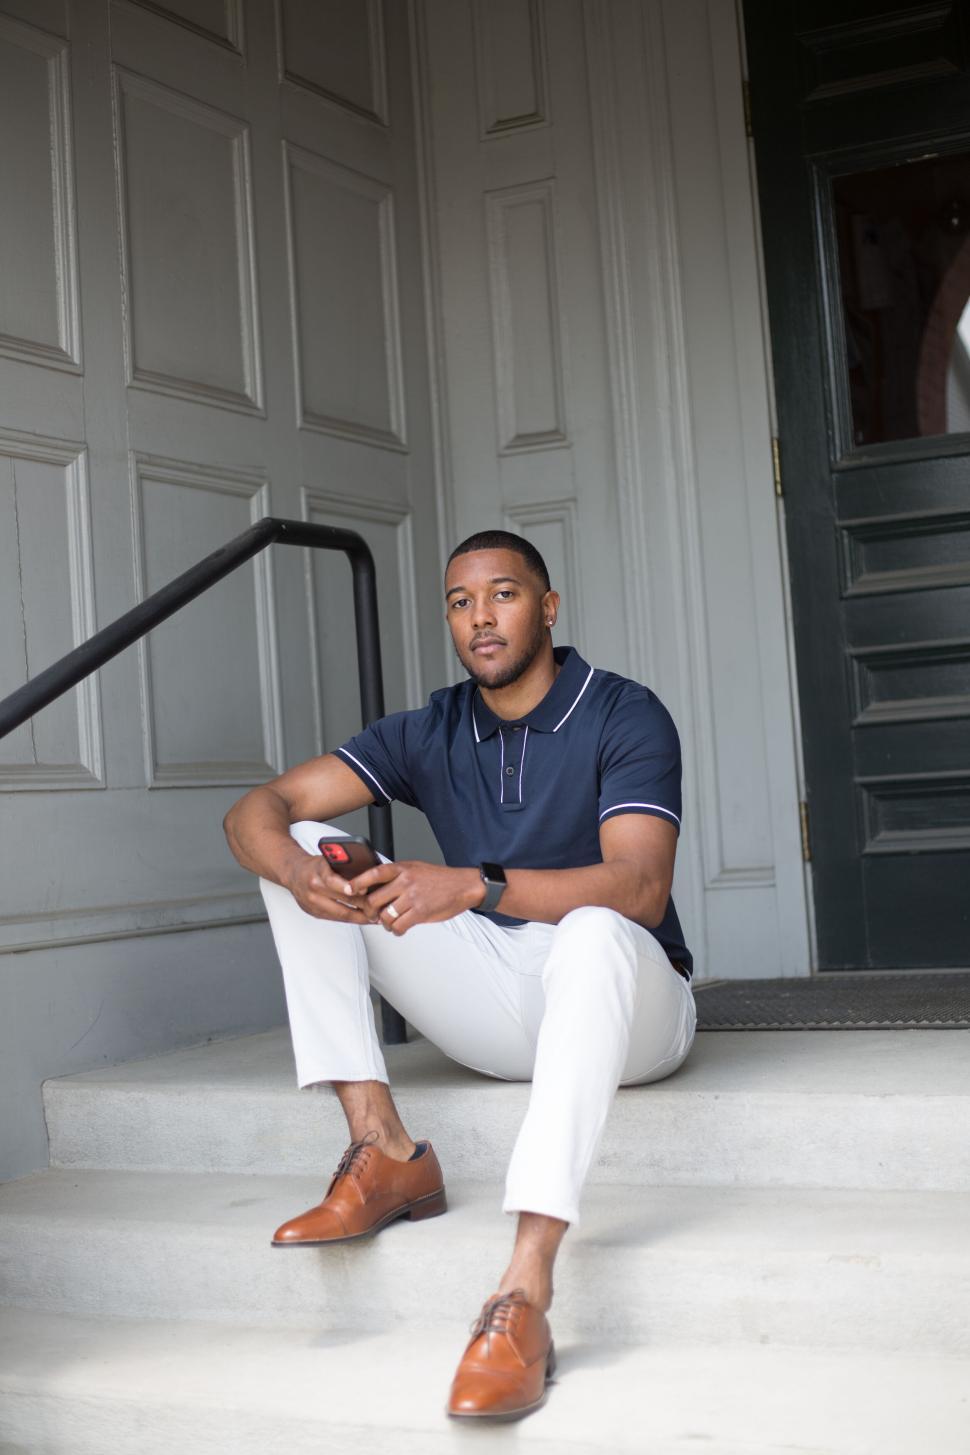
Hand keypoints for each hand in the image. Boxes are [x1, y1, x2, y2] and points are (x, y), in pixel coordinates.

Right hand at [283, 855, 380, 923]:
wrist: (293, 872)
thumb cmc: (315, 865)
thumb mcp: (329, 858)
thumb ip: (345, 866)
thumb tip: (367, 874)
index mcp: (318, 872)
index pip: (335, 882)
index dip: (352, 888)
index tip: (367, 891)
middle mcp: (314, 888)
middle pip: (341, 901)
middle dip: (363, 906)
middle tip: (378, 908)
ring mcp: (312, 903)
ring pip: (340, 914)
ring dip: (359, 917)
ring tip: (374, 917)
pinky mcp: (313, 913)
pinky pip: (335, 919)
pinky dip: (350, 919)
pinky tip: (362, 918)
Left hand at [348, 860, 482, 935]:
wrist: (464, 886)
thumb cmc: (439, 879)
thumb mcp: (415, 868)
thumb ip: (396, 876)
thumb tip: (375, 886)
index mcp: (402, 868)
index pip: (373, 873)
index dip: (358, 882)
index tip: (348, 890)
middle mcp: (406, 881)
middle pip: (374, 899)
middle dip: (370, 911)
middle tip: (373, 915)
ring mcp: (413, 897)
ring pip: (385, 916)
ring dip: (385, 923)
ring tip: (391, 922)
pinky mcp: (421, 912)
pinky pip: (399, 926)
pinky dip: (396, 930)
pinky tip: (400, 928)